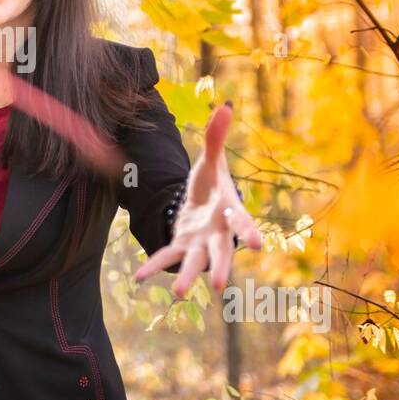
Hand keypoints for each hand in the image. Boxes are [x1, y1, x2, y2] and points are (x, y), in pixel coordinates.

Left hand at [133, 101, 261, 296]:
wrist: (202, 203)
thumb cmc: (212, 183)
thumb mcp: (211, 161)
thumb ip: (216, 138)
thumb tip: (224, 105)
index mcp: (229, 210)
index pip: (241, 221)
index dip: (249, 231)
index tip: (258, 245)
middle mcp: (218, 233)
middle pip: (222, 251)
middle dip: (222, 266)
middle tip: (222, 284)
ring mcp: (200, 244)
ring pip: (196, 263)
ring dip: (188, 277)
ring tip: (178, 294)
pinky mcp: (182, 247)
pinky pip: (168, 258)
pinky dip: (154, 267)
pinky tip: (139, 278)